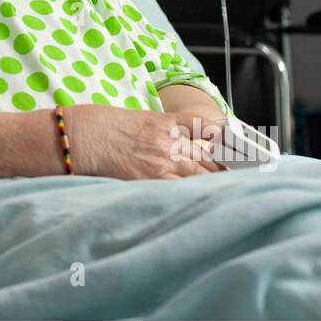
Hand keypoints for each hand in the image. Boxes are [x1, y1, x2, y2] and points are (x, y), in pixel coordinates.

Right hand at [65, 104, 226, 179]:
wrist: (81, 135)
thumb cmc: (104, 125)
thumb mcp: (141, 120)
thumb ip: (165, 132)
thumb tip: (184, 145)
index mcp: (168, 122)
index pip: (210, 128)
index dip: (228, 139)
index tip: (238, 148)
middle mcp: (170, 141)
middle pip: (211, 156)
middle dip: (226, 167)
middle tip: (240, 176)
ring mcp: (161, 161)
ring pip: (201, 175)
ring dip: (214, 183)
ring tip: (228, 191)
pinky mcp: (150, 179)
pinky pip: (181, 190)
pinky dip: (193, 194)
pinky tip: (203, 200)